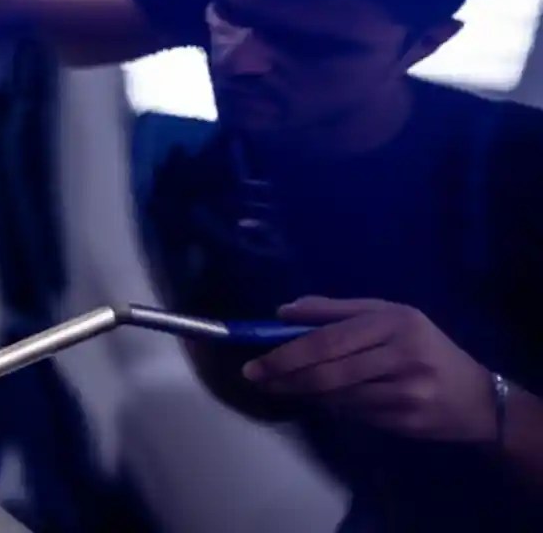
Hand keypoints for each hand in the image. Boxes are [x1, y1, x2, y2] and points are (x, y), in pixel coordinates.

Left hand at [242, 297, 495, 442]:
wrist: (476, 398)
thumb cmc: (423, 348)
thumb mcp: (388, 316)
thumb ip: (336, 311)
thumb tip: (284, 311)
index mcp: (394, 321)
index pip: (327, 339)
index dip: (286, 353)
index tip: (254, 362)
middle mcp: (401, 354)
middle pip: (327, 370)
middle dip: (283, 376)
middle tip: (255, 378)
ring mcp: (405, 390)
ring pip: (336, 395)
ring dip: (301, 393)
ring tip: (278, 387)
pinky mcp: (404, 419)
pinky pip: (352, 413)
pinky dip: (329, 406)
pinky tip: (317, 398)